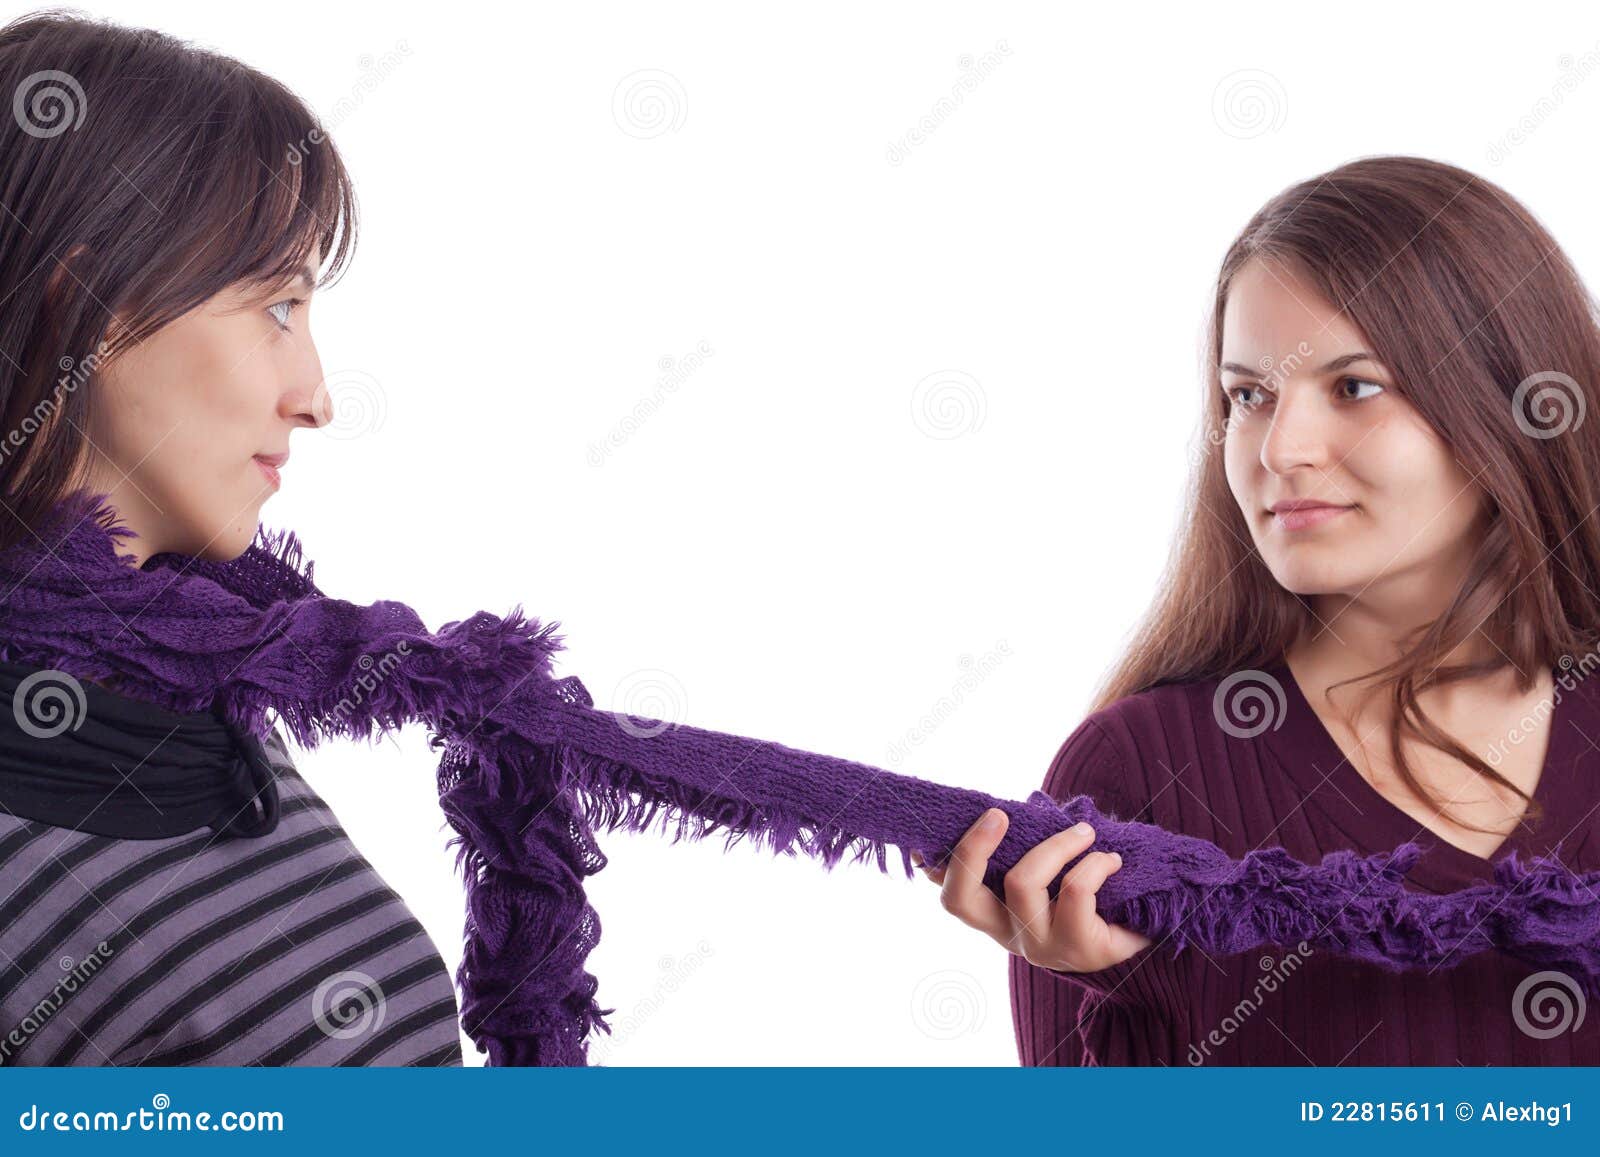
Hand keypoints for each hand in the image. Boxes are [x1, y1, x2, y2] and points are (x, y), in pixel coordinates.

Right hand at [911, 808, 1152, 972]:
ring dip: (1056, 845)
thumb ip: (1027, 847)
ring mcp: (1041, 947)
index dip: (940, 865)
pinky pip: (1074, 890)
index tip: (944, 827)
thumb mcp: (1050, 874)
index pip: (953, 896)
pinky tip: (1111, 861)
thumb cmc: (1086, 897)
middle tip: (999, 814)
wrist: (1139, 937)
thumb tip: (1012, 808)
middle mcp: (1009, 936)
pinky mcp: (1079, 950)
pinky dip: (1094, 865)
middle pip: (963, 897)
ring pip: (1023, 882)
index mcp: (996, 916)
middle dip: (974, 847)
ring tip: (1086, 832)